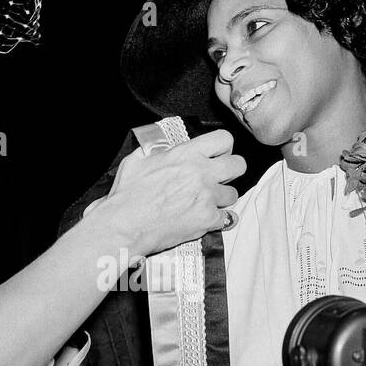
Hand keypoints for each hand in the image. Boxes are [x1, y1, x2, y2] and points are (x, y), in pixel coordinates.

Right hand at [99, 129, 244, 256]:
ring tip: (207, 202)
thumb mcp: (137, 160)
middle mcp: (201, 173)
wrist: (126, 225)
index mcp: (186, 154)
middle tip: (220, 178)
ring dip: (222, 198)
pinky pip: (227, 218)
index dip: (223, 147)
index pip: (224, 139)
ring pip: (233, 194)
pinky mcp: (207, 219)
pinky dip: (219, 220)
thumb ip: (154, 150)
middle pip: (239, 165)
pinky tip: (207, 219)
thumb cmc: (127, 195)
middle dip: (231, 171)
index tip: (218, 154)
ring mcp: (207, 197)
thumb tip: (159, 147)